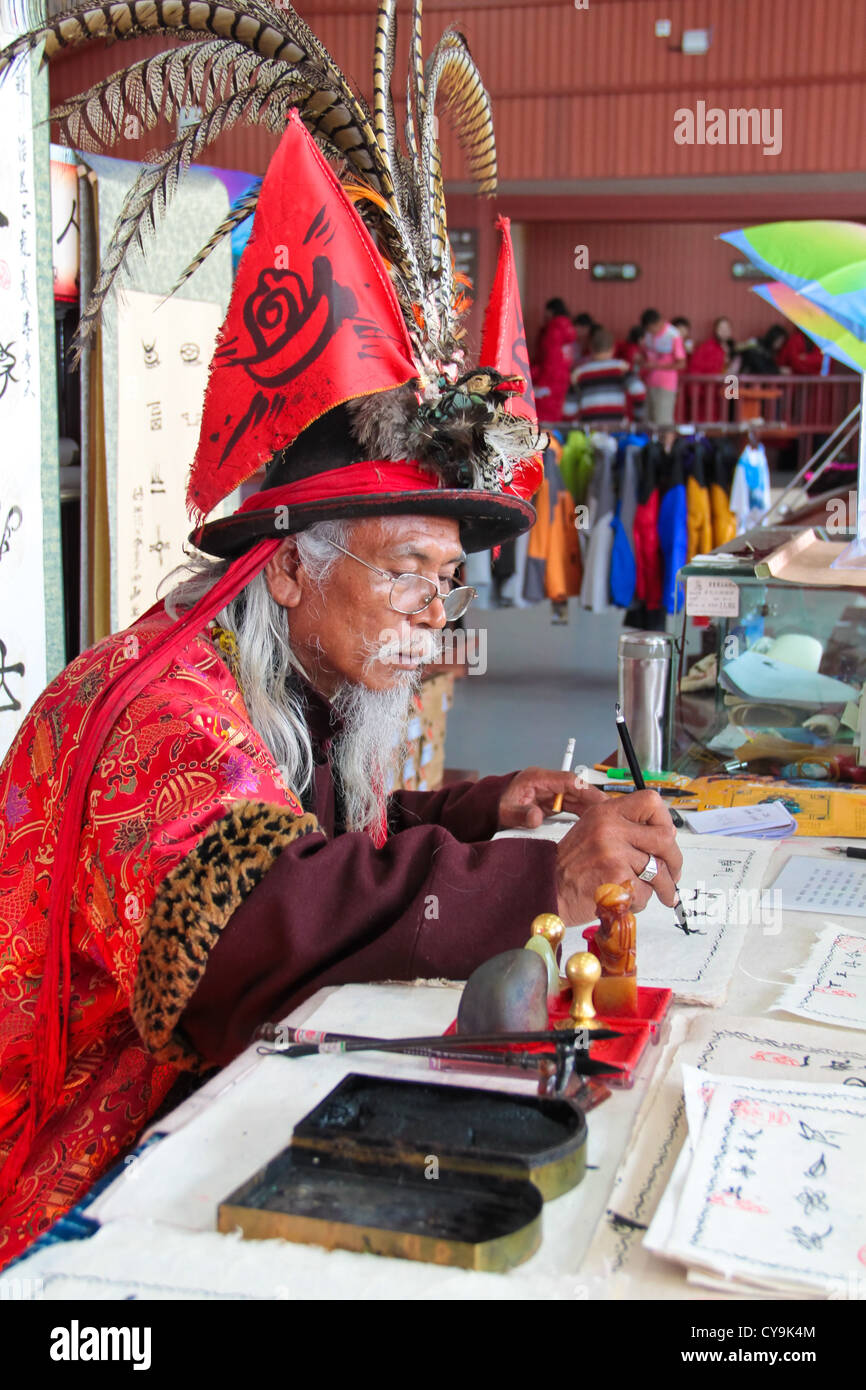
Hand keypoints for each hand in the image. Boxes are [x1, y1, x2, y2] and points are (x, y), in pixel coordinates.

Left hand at [497, 767, 604, 829]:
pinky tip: (591, 822)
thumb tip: (535, 818)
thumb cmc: (496, 806)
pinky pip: (570, 807)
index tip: (600, 800)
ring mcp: (549, 793)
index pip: (568, 781)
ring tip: (604, 820)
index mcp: (537, 778)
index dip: (586, 790)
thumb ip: (520, 815)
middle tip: (610, 813)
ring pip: (576, 798)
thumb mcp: (505, 811)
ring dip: (589, 808)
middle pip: (576, 789)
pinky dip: (581, 814)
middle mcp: (547, 783)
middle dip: (593, 800)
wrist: (488, 808)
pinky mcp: (550, 803)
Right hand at [554, 789, 682, 923]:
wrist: (548, 888)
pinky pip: (645, 892)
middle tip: (672, 875)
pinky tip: (625, 899)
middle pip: (664, 838)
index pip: (651, 802)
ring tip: (654, 894)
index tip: (667, 836)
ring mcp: (613, 853)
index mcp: (606, 811)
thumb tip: (666, 834)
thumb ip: (625, 827)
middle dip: (674, 861)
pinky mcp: (616, 879)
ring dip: (659, 888)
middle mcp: (610, 828)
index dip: (665, 820)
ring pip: (658, 871)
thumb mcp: (594, 830)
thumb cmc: (572, 865)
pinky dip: (640, 901)